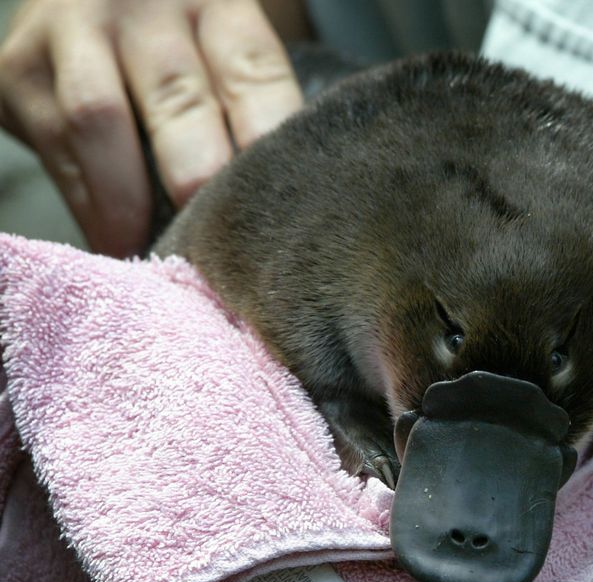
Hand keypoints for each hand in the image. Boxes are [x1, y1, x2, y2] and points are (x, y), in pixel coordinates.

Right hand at [0, 0, 303, 254]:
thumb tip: (264, 208)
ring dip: (126, 198)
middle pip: (178, 94)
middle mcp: (143, 8)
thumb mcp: (219, 54)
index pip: (254, 71)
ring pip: (98, 118)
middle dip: (194, 171)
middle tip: (207, 236)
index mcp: (217, 6)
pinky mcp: (17, 68)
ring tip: (149, 252)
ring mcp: (72, 30)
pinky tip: (112, 237)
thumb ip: (244, 111)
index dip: (266, 138)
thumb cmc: (176, 48)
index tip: (272, 203)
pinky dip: (86, 202)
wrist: (87, 5)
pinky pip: (54, 144)